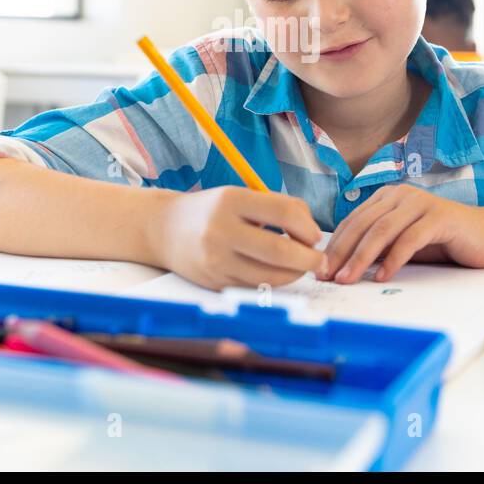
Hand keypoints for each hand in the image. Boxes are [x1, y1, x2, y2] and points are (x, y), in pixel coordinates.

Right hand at [152, 187, 324, 290]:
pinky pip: (256, 287)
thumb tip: (312, 234)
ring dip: (295, 274)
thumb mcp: (240, 196)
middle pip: (279, 251)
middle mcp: (220, 230)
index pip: (284, 212)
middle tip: (319, 260)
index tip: (315, 235)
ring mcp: (216, 260)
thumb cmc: (212, 210)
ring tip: (301, 266)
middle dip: (308, 258)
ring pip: (270, 276)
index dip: (308, 226)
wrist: (164, 230)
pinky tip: (278, 272)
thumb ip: (276, 208)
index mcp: (231, 200)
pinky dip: (275, 282)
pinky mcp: (215, 283)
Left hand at [319, 184, 483, 283]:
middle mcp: (401, 195)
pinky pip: (410, 238)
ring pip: (382, 231)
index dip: (334, 246)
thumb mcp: (402, 244)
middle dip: (342, 253)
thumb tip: (341, 265)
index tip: (320, 269)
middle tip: (327, 276)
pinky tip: (383, 276)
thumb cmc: (442, 242)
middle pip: (363, 225)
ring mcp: (420, 203)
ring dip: (361, 257)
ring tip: (348, 279)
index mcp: (387, 198)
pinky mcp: (440, 217)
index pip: (353, 222)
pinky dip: (394, 259)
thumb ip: (377, 248)